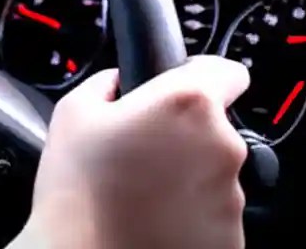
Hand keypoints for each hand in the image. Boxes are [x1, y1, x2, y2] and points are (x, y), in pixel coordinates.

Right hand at [17, 56, 249, 248]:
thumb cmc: (78, 193)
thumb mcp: (74, 112)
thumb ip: (109, 82)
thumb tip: (119, 82)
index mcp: (189, 104)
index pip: (230, 72)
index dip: (203, 78)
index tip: (184, 90)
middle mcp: (221, 146)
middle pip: (217, 128)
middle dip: (186, 136)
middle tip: (145, 154)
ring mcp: (231, 196)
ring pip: (215, 173)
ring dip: (189, 177)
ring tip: (145, 193)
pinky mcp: (231, 236)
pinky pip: (214, 213)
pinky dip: (193, 214)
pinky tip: (156, 219)